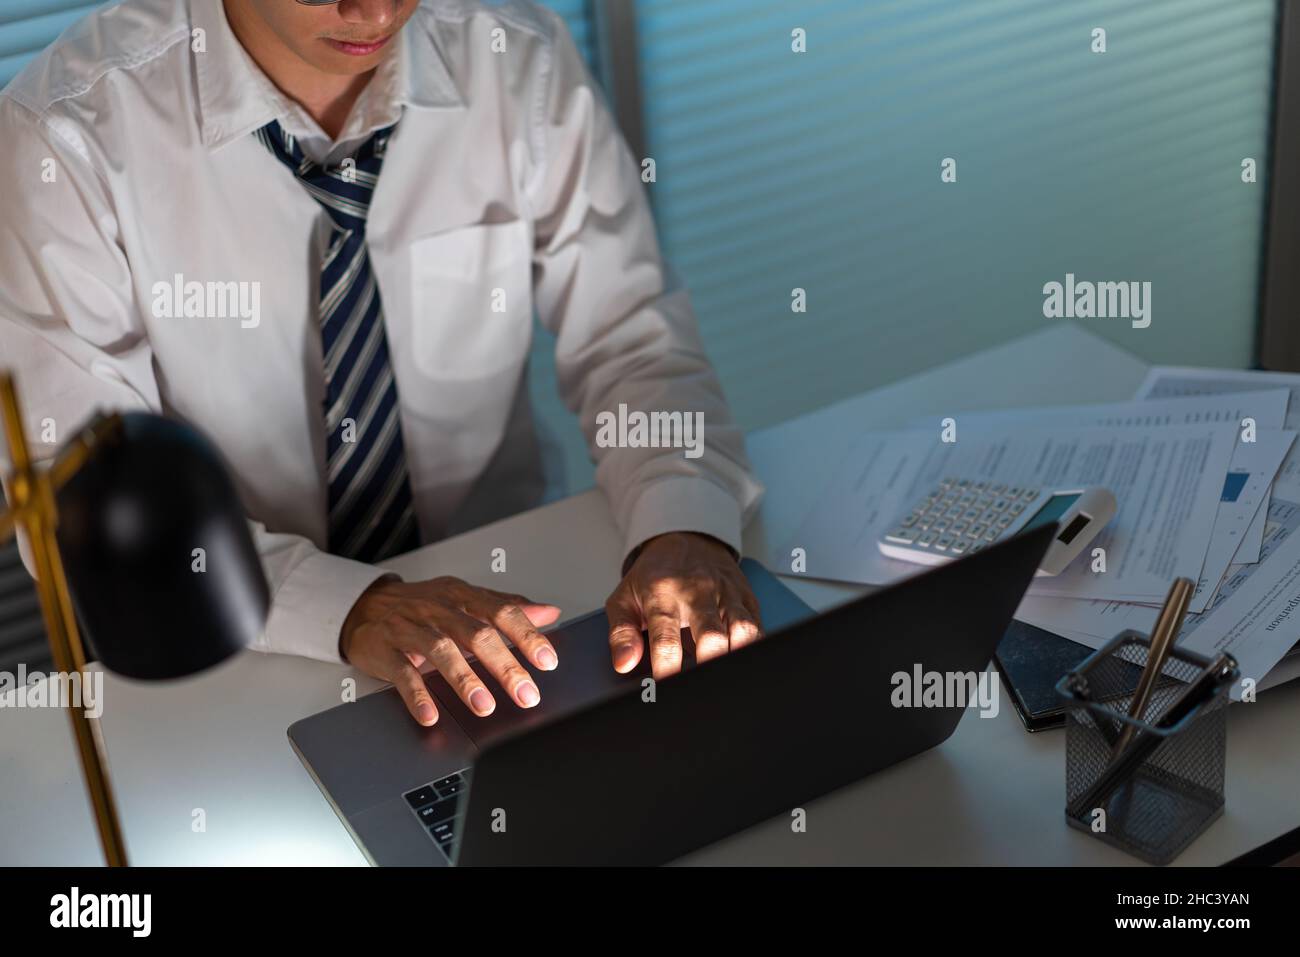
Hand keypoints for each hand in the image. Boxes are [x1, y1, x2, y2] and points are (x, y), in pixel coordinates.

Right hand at [340, 576, 560, 726]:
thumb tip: (549, 612)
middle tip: (525, 693)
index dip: (525, 635)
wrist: (364, 606)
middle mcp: (438, 609)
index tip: (547, 660)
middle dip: (503, 666)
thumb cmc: (422, 605)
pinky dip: (417, 695)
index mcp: (462, 596)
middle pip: (476, 634)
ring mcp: (410, 628)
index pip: (501, 612)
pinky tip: (431, 714)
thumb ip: (507, 606)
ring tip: (484, 706)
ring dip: (464, 680)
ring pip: (441, 651)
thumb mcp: (465, 599)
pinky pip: (402, 672)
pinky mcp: (385, 650)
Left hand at [604, 532, 761, 678]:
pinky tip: (744, 661)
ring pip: (742, 629)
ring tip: (725, 678)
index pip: (665, 637)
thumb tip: (624, 663)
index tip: (664, 689)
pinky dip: (755, 647)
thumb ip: (621, 633)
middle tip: (699, 688)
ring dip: (736, 657)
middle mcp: (697, 592)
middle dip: (709, 666)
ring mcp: (725, 593)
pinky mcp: (746, 596)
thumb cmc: (654, 574)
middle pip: (711, 636)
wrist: (686, 538)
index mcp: (662, 594)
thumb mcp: (625, 597)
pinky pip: (758, 625)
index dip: (666, 668)